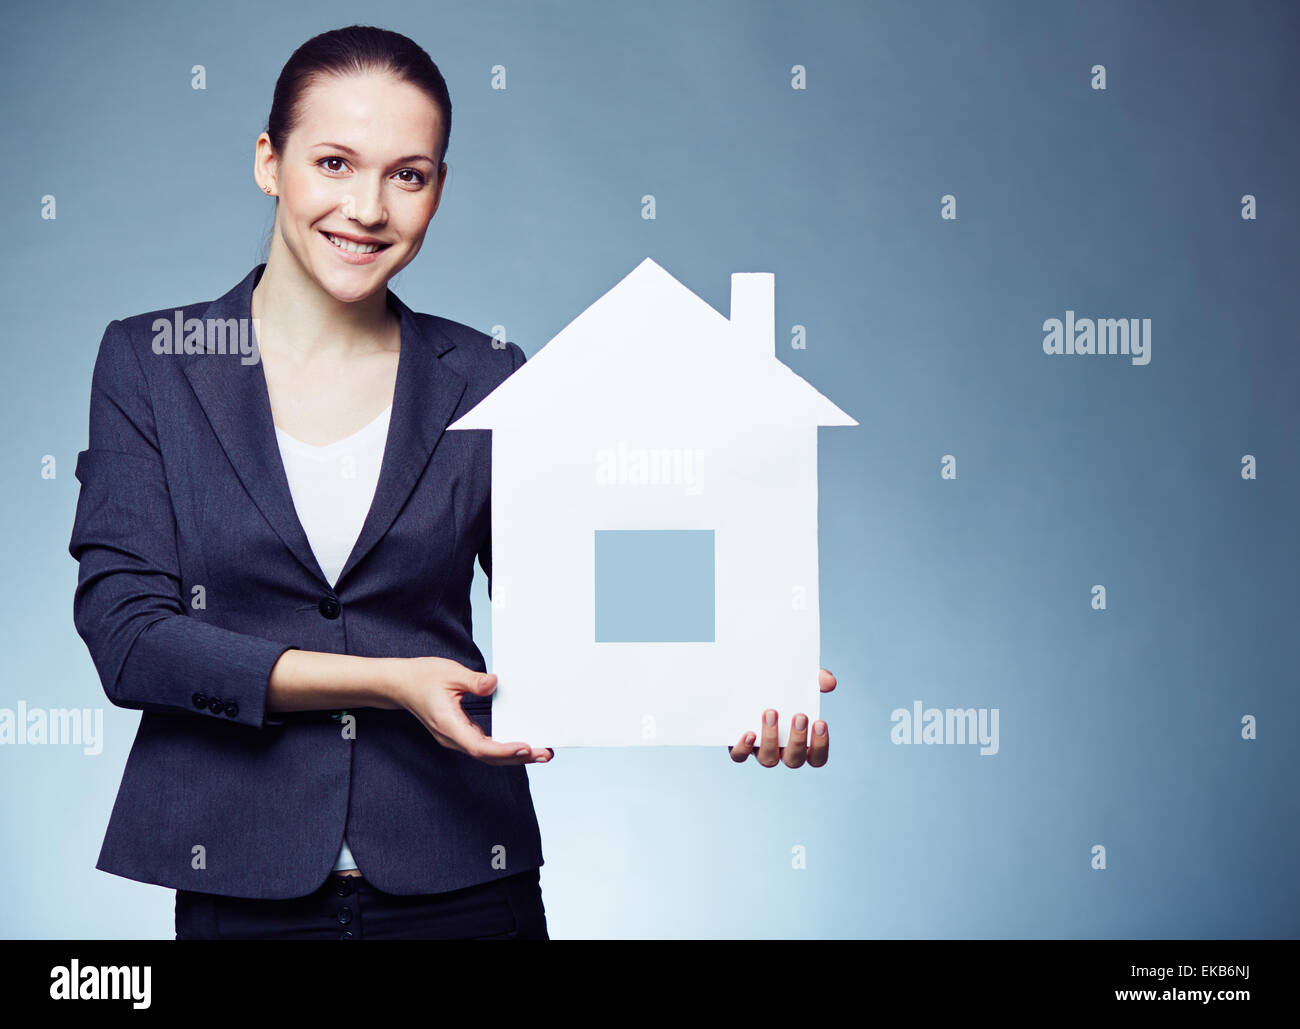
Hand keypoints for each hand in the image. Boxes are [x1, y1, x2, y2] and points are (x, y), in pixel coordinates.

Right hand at [394, 656, 553, 765]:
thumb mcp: (450, 673)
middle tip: (545, 753)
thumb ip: (474, 682)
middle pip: (488, 756)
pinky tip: (521, 744)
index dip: (503, 751)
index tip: (525, 747)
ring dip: (514, 755)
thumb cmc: (423, 677)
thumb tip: (494, 683)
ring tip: (541, 752)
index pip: (479, 747)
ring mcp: (456, 737)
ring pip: (487, 754)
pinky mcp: (460, 733)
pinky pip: (484, 746)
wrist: (400, 684)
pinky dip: (504, 748)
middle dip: (518, 757)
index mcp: (448, 724)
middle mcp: (452, 737)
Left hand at [728, 668, 834, 767]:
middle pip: (794, 760)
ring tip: (771, 713)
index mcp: (799, 741)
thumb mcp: (800, 680)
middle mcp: (781, 751)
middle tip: (800, 716)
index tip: (820, 722)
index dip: (820, 746)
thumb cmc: (781, 687)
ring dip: (771, 739)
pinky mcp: (739, 744)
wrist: (748, 680)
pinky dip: (744, 748)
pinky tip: (750, 733)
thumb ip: (817, 680)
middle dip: (798, 739)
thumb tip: (829, 681)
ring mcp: (759, 749)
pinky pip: (740, 756)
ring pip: (768, 759)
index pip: (816, 757)